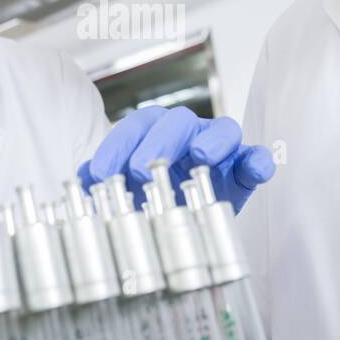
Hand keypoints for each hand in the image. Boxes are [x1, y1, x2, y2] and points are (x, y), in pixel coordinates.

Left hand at [79, 105, 273, 214]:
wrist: (195, 217)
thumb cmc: (160, 196)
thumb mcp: (130, 191)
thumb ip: (108, 180)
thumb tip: (81, 178)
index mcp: (156, 132)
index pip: (136, 126)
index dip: (116, 147)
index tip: (98, 174)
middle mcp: (189, 133)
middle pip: (177, 122)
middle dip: (157, 144)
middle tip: (141, 172)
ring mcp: (222, 148)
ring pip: (222, 129)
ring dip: (211, 141)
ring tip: (200, 158)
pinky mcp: (245, 168)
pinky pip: (256, 156)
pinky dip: (258, 160)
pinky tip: (256, 171)